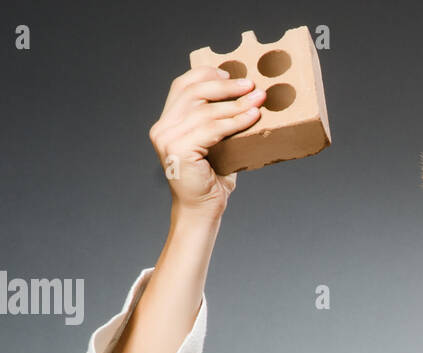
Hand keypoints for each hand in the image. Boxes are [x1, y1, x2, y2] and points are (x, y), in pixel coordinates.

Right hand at [148, 65, 266, 217]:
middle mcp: (163, 128)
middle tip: (251, 84)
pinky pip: (213, 129)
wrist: (202, 210)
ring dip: (237, 103)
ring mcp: (168, 138)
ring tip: (259, 99)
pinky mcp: (179, 149)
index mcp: (167, 123)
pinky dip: (236, 121)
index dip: (206, 74)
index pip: (182, 86)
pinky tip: (253, 117)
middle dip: (226, 86)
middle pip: (194, 92)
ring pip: (206, 110)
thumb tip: (247, 98)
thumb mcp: (215, 144)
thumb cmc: (212, 179)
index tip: (230, 72)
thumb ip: (219, 122)